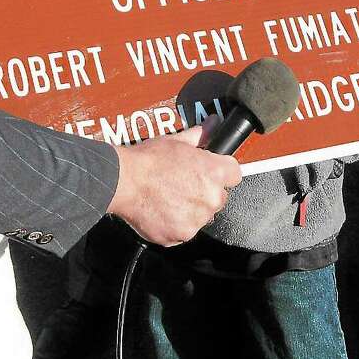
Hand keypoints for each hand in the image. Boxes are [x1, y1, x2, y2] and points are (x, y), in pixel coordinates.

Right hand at [109, 127, 241, 244]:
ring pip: (201, 216)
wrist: (124, 181)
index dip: (221, 173)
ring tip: (168, 197)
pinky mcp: (181, 235)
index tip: (209, 173)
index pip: (234, 174)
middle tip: (182, 185)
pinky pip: (184, 231)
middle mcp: (211, 198)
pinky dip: (175, 224)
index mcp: (214, 172)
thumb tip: (214, 123)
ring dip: (190, 210)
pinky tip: (161, 210)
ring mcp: (197, 219)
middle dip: (204, 193)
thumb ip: (200, 135)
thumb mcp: (176, 141)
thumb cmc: (148, 160)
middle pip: (218, 198)